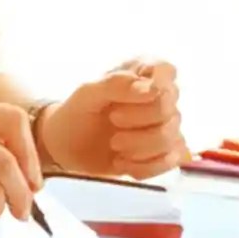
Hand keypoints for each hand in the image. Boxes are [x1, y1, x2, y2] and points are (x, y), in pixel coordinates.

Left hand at [38, 59, 188, 178]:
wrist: (68, 147)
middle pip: (169, 108)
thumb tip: (151, 89)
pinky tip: (122, 163)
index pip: (167, 71)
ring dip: (139, 146)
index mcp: (142, 73)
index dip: (160, 84)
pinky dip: (145, 167)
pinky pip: (170, 161)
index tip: (142, 95)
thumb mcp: (88, 92)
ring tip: (114, 145)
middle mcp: (159, 97)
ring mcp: (165, 126)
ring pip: (170, 137)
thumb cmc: (78, 112)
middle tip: (113, 120)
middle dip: (139, 120)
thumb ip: (117, 84)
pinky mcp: (165, 153)